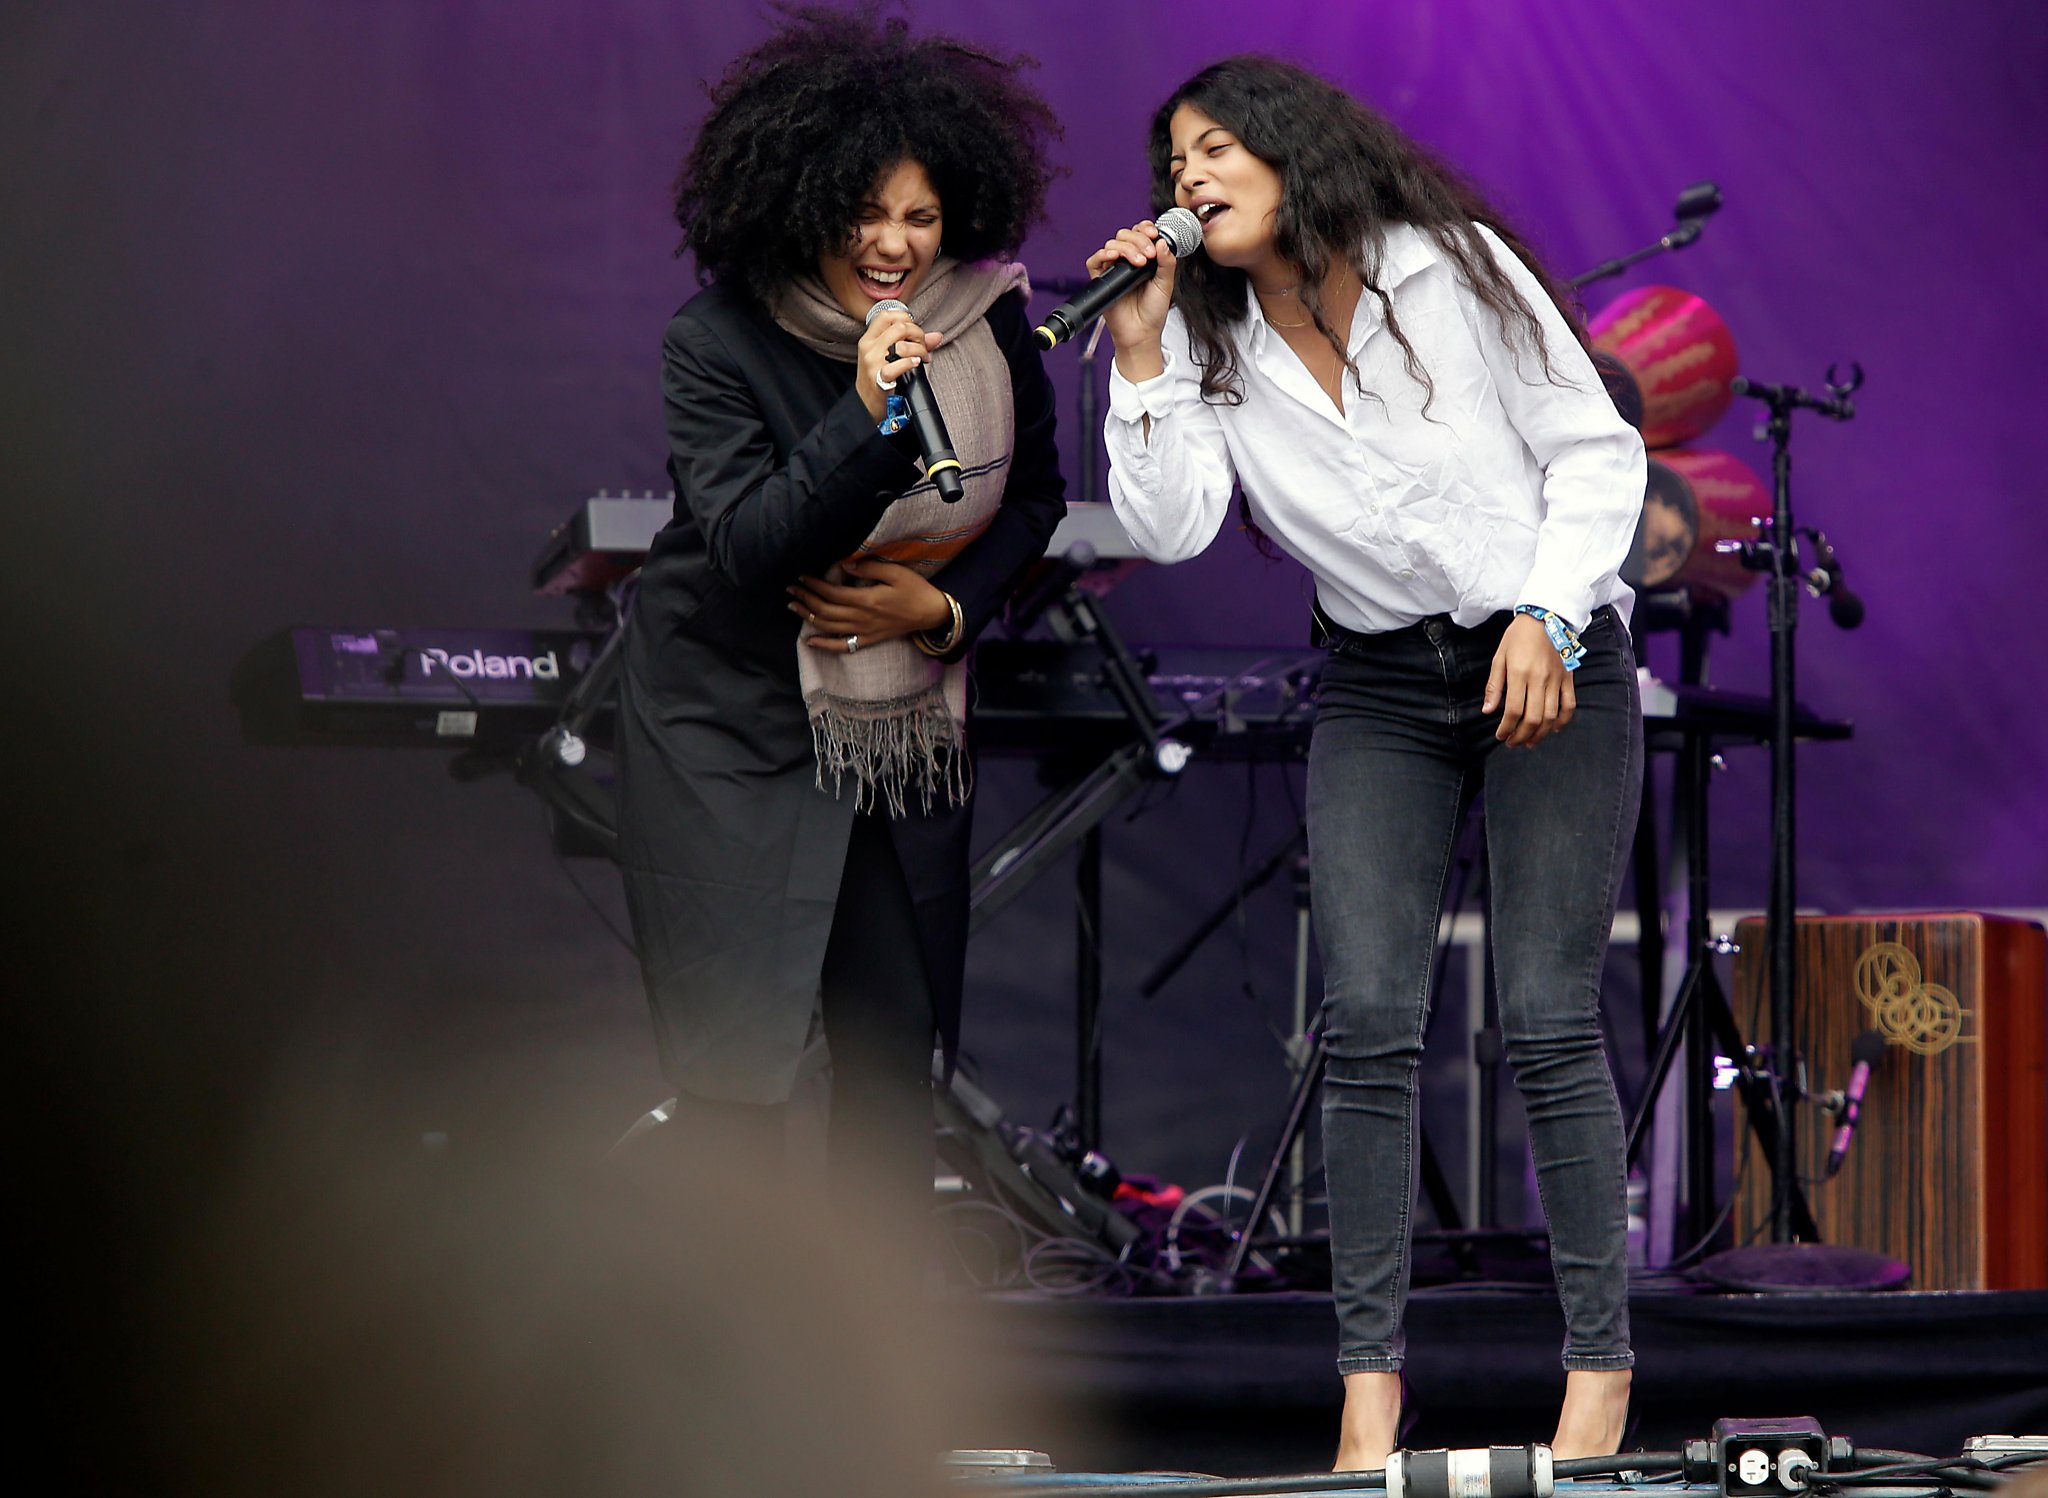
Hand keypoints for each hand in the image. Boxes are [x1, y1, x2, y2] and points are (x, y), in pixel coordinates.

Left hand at [788, 558, 950, 652]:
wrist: (932, 614)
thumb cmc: (915, 590)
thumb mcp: (896, 572)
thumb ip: (869, 568)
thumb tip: (845, 565)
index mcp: (867, 600)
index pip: (833, 593)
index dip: (815, 585)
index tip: (801, 577)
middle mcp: (862, 618)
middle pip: (826, 611)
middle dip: (806, 599)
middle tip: (791, 589)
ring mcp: (864, 631)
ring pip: (829, 627)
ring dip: (809, 617)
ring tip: (793, 607)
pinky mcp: (869, 640)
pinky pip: (843, 646)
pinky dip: (824, 645)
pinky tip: (809, 640)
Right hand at [856, 309, 945, 423]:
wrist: (866, 404)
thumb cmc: (879, 377)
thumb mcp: (888, 356)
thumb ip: (913, 343)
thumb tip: (937, 336)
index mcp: (869, 338)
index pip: (886, 315)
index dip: (905, 318)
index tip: (913, 330)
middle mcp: (869, 347)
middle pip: (899, 326)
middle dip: (917, 334)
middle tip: (922, 346)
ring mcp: (873, 362)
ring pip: (902, 344)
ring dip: (919, 350)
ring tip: (923, 358)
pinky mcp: (879, 378)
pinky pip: (898, 365)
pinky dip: (911, 363)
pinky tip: (915, 364)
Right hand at [1085, 220, 1177, 380]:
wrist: (1142, 333)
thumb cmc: (1153, 311)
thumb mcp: (1166, 284)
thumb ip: (1167, 263)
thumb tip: (1162, 242)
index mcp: (1143, 257)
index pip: (1140, 233)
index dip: (1145, 228)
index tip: (1154, 234)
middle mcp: (1127, 260)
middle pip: (1125, 235)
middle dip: (1138, 240)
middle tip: (1149, 255)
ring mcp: (1113, 268)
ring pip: (1112, 244)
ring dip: (1127, 248)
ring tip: (1139, 264)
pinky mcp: (1101, 280)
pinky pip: (1095, 260)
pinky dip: (1103, 254)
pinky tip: (1114, 257)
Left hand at [1485, 614, 1576, 746]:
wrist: (1546, 616)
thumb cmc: (1518, 636)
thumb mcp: (1499, 657)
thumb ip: (1494, 685)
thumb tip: (1487, 710)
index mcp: (1519, 673)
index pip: (1512, 710)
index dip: (1506, 728)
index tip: (1500, 735)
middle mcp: (1540, 679)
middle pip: (1533, 718)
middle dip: (1521, 735)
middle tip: (1513, 742)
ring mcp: (1557, 680)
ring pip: (1551, 716)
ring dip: (1540, 734)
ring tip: (1529, 741)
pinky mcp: (1568, 678)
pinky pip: (1569, 704)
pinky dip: (1563, 720)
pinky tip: (1554, 728)